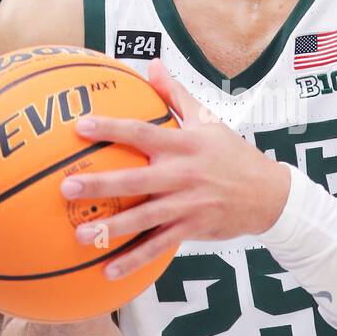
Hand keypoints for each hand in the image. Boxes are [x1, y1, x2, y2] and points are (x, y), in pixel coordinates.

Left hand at [60, 58, 290, 277]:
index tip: (80, 126)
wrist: (269, 194)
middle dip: (100, 184)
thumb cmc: (233, 155)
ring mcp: (187, 204)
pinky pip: (159, 246)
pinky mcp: (192, 229)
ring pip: (144, 218)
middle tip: (67, 188)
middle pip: (136, 179)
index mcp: (184, 144)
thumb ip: (175, 94)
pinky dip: (134, 260)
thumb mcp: (208, 120)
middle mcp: (183, 174)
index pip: (142, 133)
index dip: (111, 128)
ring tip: (79, 235)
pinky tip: (108, 270)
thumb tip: (152, 64)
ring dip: (111, 228)